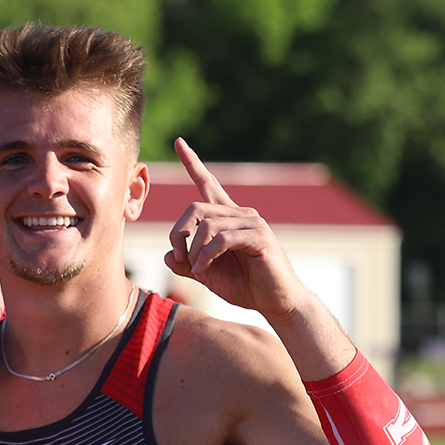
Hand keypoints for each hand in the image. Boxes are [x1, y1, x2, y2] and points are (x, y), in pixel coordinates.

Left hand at [163, 138, 312, 321]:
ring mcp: (252, 223)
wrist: (276, 302)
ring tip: (197, 269)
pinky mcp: (259, 237)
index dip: (193, 163)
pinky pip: (222, 238)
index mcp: (228, 218)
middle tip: (178, 257)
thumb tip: (168, 254)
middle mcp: (240, 214)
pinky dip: (207, 255)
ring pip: (207, 224)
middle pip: (195, 208)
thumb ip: (187, 263)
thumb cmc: (245, 286)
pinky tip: (204, 270)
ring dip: (194, 250)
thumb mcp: (207, 274)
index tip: (179, 142)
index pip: (208, 184)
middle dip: (179, 233)